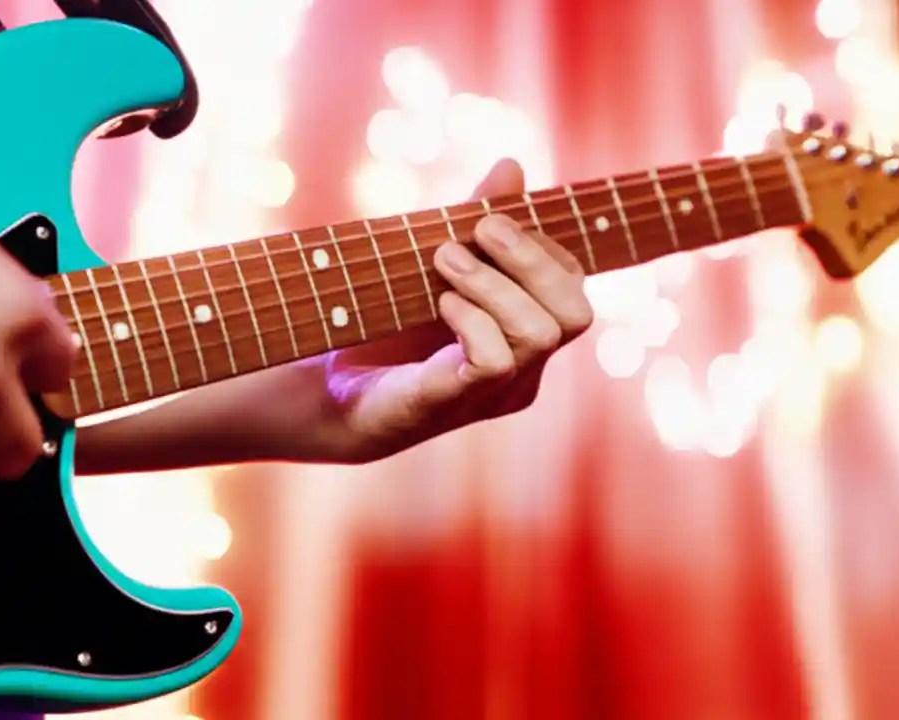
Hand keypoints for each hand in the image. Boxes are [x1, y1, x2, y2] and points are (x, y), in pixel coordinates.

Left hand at [308, 158, 593, 461]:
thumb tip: (511, 165)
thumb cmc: (382, 332)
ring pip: (540, 335)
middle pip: (575, 314)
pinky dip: (472, 320)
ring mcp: (491, 393)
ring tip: (444, 258)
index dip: (544, 245)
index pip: (571, 288)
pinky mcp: (452, 404)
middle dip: (533, 259)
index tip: (491, 216)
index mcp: (523, 338)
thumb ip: (474, 224)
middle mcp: (521, 372)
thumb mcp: (432, 269)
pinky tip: (441, 302)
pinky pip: (496, 362)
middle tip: (481, 228)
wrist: (323, 394)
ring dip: (494, 283)